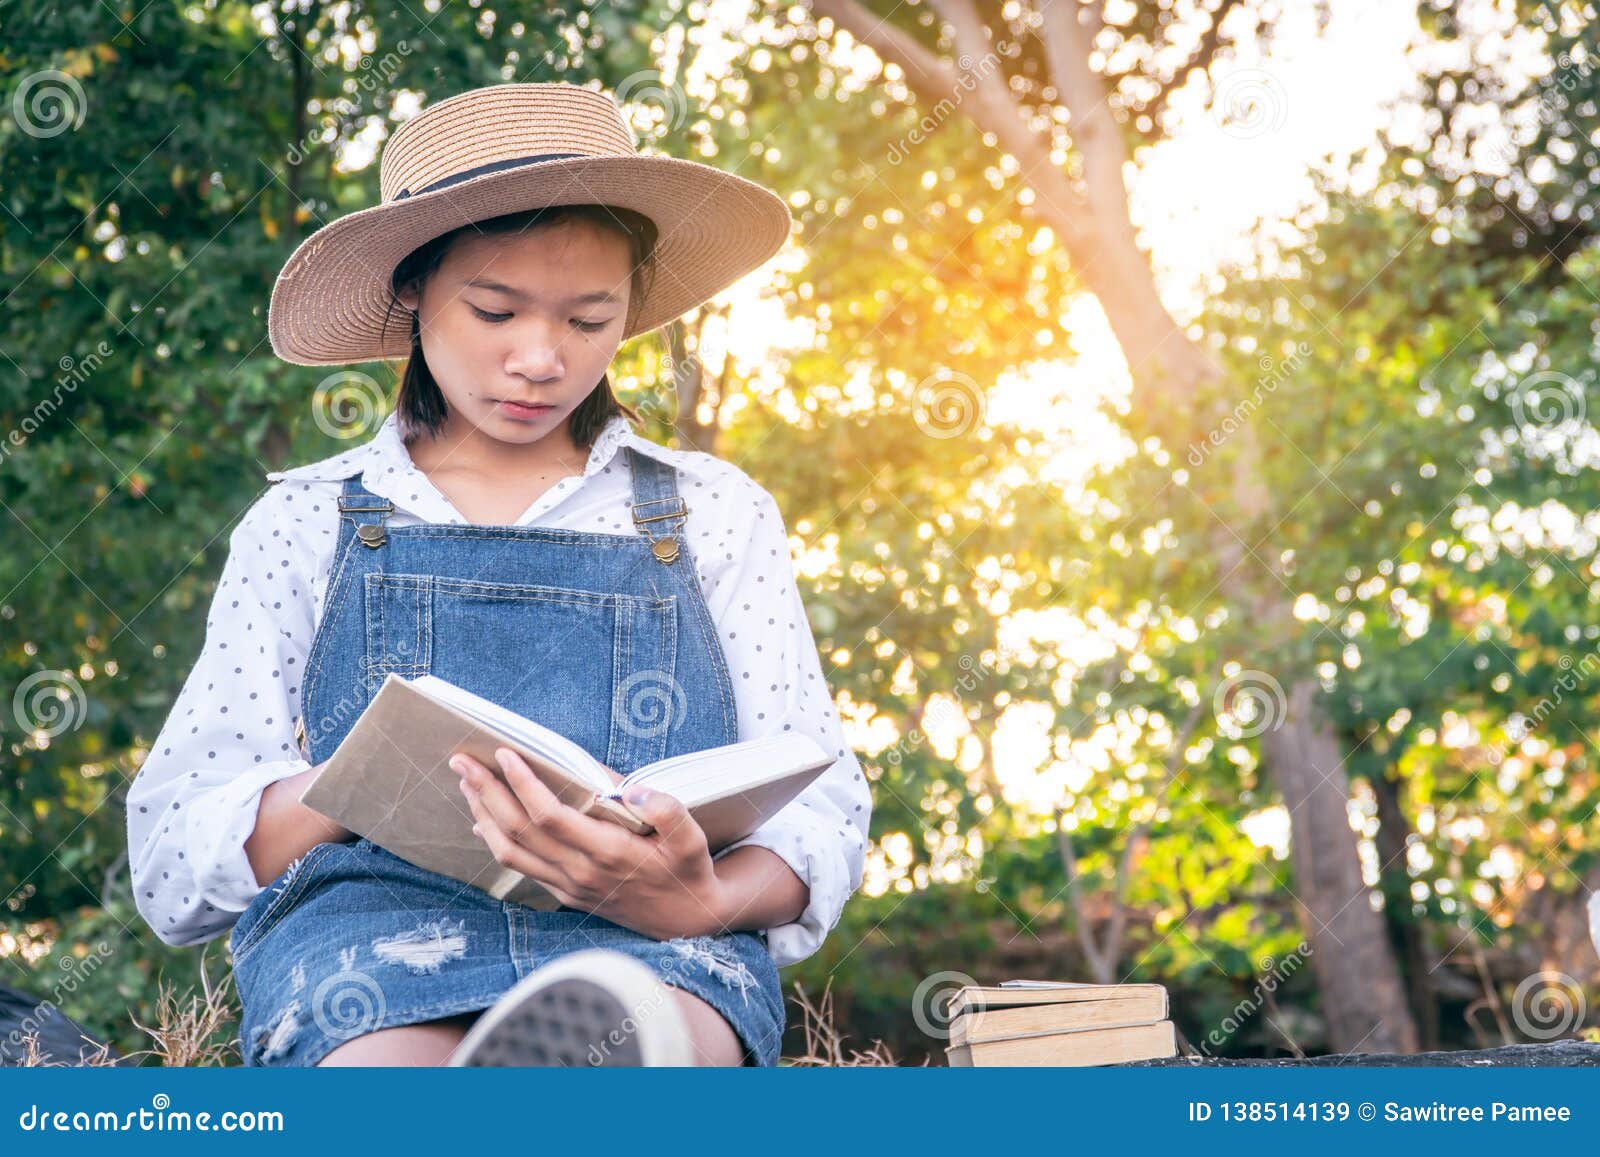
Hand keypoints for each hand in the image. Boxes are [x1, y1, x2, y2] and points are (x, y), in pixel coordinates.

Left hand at [450, 747, 729, 940]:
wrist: (687, 919)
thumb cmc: (687, 870)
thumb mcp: (692, 839)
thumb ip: (667, 811)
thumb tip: (631, 792)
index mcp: (608, 854)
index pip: (550, 817)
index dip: (522, 784)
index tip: (504, 754)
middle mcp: (580, 872)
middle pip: (518, 831)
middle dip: (486, 792)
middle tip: (461, 760)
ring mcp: (568, 885)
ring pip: (509, 852)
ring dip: (484, 814)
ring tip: (467, 783)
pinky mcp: (565, 893)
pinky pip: (519, 866)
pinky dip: (496, 840)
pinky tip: (485, 819)